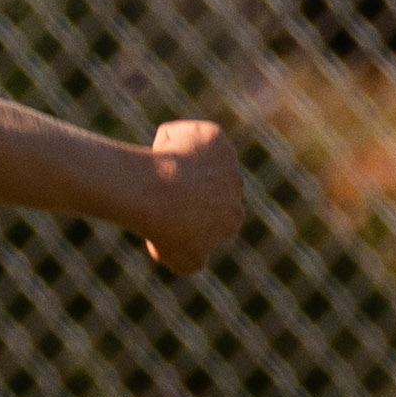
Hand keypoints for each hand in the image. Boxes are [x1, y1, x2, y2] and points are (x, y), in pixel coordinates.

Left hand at [138, 120, 244, 273]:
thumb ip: (195, 259)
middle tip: (162, 190)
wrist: (162, 195)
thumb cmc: (169, 230)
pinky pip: (194, 134)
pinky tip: (159, 149)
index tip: (172, 213)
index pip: (218, 214)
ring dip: (184, 161)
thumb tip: (195, 254)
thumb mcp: (183, 262)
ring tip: (158, 172)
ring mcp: (228, 159)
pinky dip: (176, 138)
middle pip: (214, 184)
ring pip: (202, 157)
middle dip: (192, 185)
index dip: (194, 212)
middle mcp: (237, 186)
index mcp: (234, 218)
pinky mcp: (214, 136)